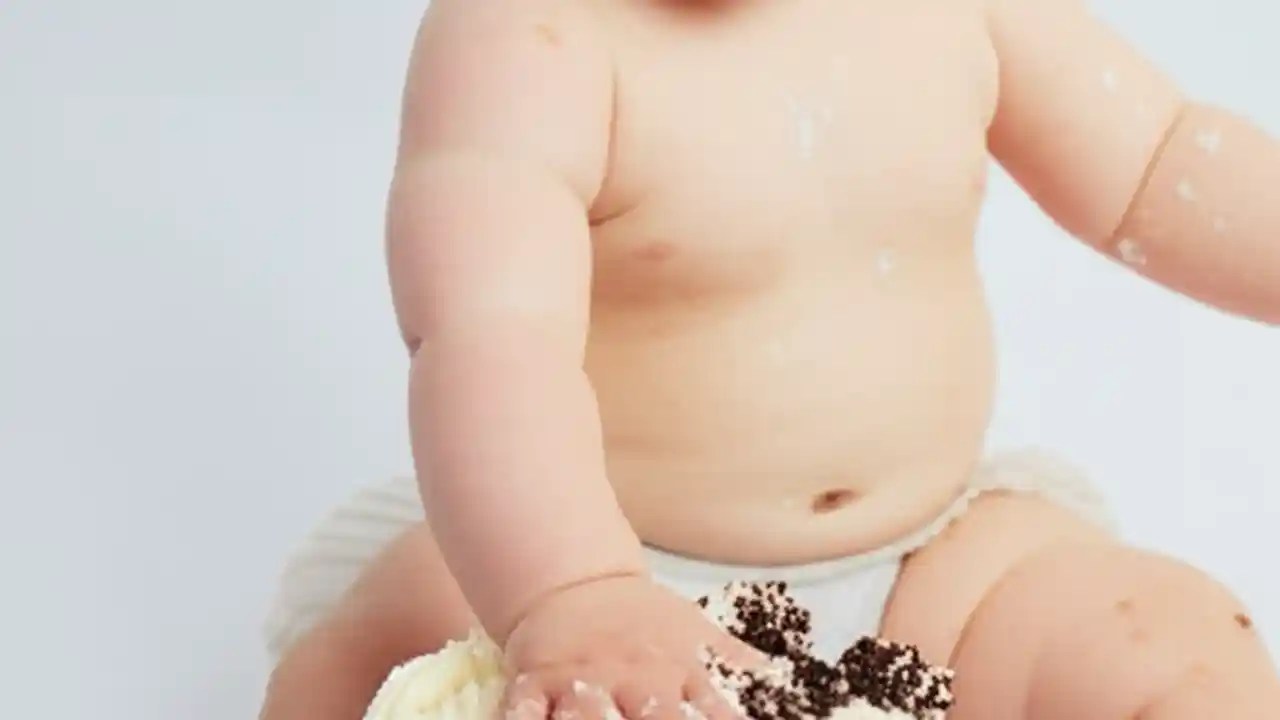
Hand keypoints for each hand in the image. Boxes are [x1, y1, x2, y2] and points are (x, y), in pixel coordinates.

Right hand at [501, 575, 760, 719]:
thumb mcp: (693, 628)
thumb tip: (780, 675)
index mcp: (673, 672)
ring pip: (586, 719)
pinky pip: (523, 711)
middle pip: (654, 719)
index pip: (708, 714)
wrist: (573, 581)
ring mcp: (582, 681)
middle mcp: (631, 679)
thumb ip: (733, 658)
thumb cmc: (639, 616)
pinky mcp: (535, 682)